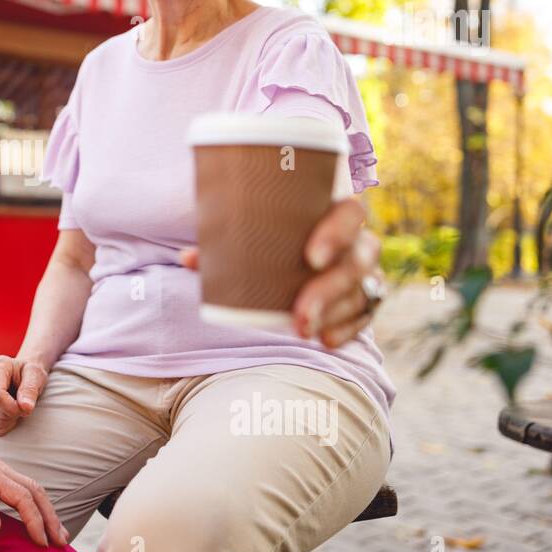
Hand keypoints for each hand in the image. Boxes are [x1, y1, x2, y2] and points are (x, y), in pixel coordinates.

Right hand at [0, 354, 50, 435]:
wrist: (20, 374)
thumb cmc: (28, 373)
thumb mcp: (35, 375)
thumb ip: (30, 389)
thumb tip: (25, 408)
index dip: (11, 408)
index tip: (25, 408)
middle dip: (14, 413)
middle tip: (22, 403)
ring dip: (10, 419)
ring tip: (14, 404)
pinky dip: (4, 424)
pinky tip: (6, 410)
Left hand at [0, 435, 67, 546]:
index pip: (22, 497)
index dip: (35, 521)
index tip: (42, 543)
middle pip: (35, 491)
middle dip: (50, 517)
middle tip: (61, 543)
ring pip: (33, 488)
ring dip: (47, 511)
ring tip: (58, 535)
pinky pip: (24, 488)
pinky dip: (37, 505)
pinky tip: (40, 519)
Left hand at [177, 198, 383, 348]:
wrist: (300, 249)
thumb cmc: (274, 236)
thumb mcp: (253, 235)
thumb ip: (223, 244)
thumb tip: (186, 258)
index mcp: (331, 211)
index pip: (350, 213)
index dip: (337, 233)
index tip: (310, 258)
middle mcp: (356, 239)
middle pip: (357, 260)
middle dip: (329, 290)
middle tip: (300, 315)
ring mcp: (364, 270)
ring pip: (362, 290)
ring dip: (335, 314)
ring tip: (304, 331)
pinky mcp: (365, 297)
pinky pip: (365, 314)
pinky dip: (347, 328)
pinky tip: (326, 340)